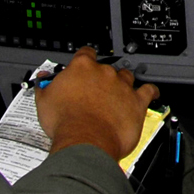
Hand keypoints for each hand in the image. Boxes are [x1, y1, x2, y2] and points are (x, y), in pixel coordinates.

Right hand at [36, 48, 157, 160]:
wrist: (84, 140)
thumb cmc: (65, 122)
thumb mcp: (44, 101)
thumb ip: (45, 86)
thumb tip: (43, 80)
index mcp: (81, 68)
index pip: (85, 53)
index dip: (85, 58)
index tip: (83, 65)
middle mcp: (104, 73)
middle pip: (106, 68)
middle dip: (102, 78)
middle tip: (95, 92)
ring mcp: (122, 86)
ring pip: (126, 77)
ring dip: (123, 84)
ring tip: (119, 93)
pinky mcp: (136, 102)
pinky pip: (148, 91)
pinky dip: (151, 92)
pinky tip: (151, 93)